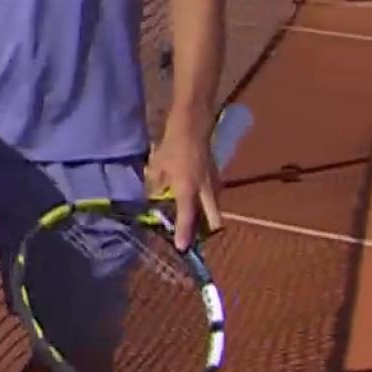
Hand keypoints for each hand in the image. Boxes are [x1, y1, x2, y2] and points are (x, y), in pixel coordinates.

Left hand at [147, 113, 222, 251]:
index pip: (187, 218)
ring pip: (216, 207)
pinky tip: (197, 198)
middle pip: (214, 219)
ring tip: (194, 219)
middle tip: (195, 236)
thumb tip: (153, 198)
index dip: (184, 234)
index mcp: (188, 190)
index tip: (182, 248)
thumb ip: (155, 186)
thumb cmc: (172, 146)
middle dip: (206, 230)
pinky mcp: (217, 174)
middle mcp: (205, 190)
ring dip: (208, 216)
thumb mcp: (156, 166)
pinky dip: (208, 202)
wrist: (193, 124)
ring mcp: (215, 182)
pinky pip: (215, 195)